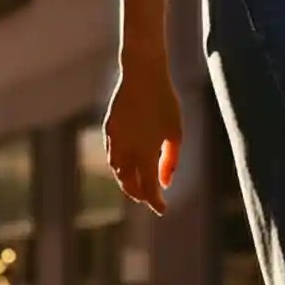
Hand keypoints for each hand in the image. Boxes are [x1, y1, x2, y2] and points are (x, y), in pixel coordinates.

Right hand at [103, 57, 182, 215]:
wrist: (142, 74)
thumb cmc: (165, 102)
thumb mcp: (175, 133)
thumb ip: (170, 160)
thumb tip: (164, 183)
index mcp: (145, 152)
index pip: (149, 187)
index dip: (155, 202)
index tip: (163, 210)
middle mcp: (127, 149)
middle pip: (129, 184)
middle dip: (140, 195)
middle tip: (150, 199)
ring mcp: (115, 139)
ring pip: (117, 171)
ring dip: (127, 181)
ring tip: (138, 186)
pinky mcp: (108, 128)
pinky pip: (112, 154)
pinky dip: (119, 166)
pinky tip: (128, 166)